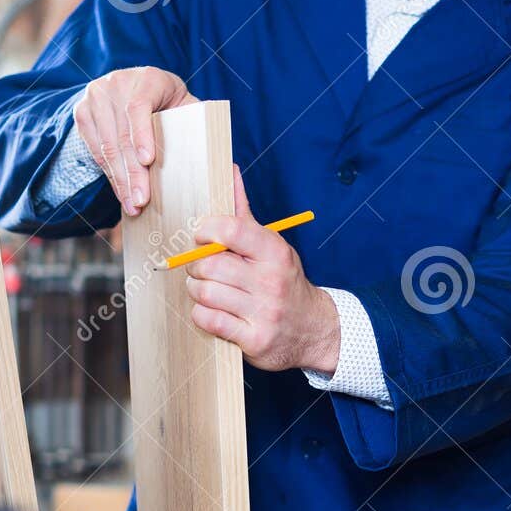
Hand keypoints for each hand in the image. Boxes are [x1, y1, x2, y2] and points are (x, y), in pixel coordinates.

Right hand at [73, 66, 197, 216]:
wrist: (133, 87)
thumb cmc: (168, 102)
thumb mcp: (186, 104)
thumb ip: (199, 122)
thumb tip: (224, 158)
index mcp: (148, 78)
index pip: (139, 106)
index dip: (142, 134)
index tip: (148, 161)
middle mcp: (117, 83)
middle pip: (122, 134)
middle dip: (133, 172)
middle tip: (142, 201)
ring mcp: (96, 97)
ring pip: (106, 146)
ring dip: (120, 180)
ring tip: (133, 204)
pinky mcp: (82, 112)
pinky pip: (95, 150)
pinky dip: (109, 174)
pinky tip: (121, 192)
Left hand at [186, 168, 339, 373]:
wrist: (313, 329)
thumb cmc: (283, 281)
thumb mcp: (271, 246)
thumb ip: (244, 212)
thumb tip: (229, 171)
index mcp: (274, 252)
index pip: (231, 230)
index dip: (205, 230)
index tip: (201, 236)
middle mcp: (271, 281)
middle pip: (210, 264)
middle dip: (197, 266)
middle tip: (201, 269)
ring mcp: (263, 312)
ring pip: (205, 293)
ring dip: (197, 291)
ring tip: (207, 289)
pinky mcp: (254, 339)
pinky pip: (209, 320)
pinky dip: (202, 314)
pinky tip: (213, 311)